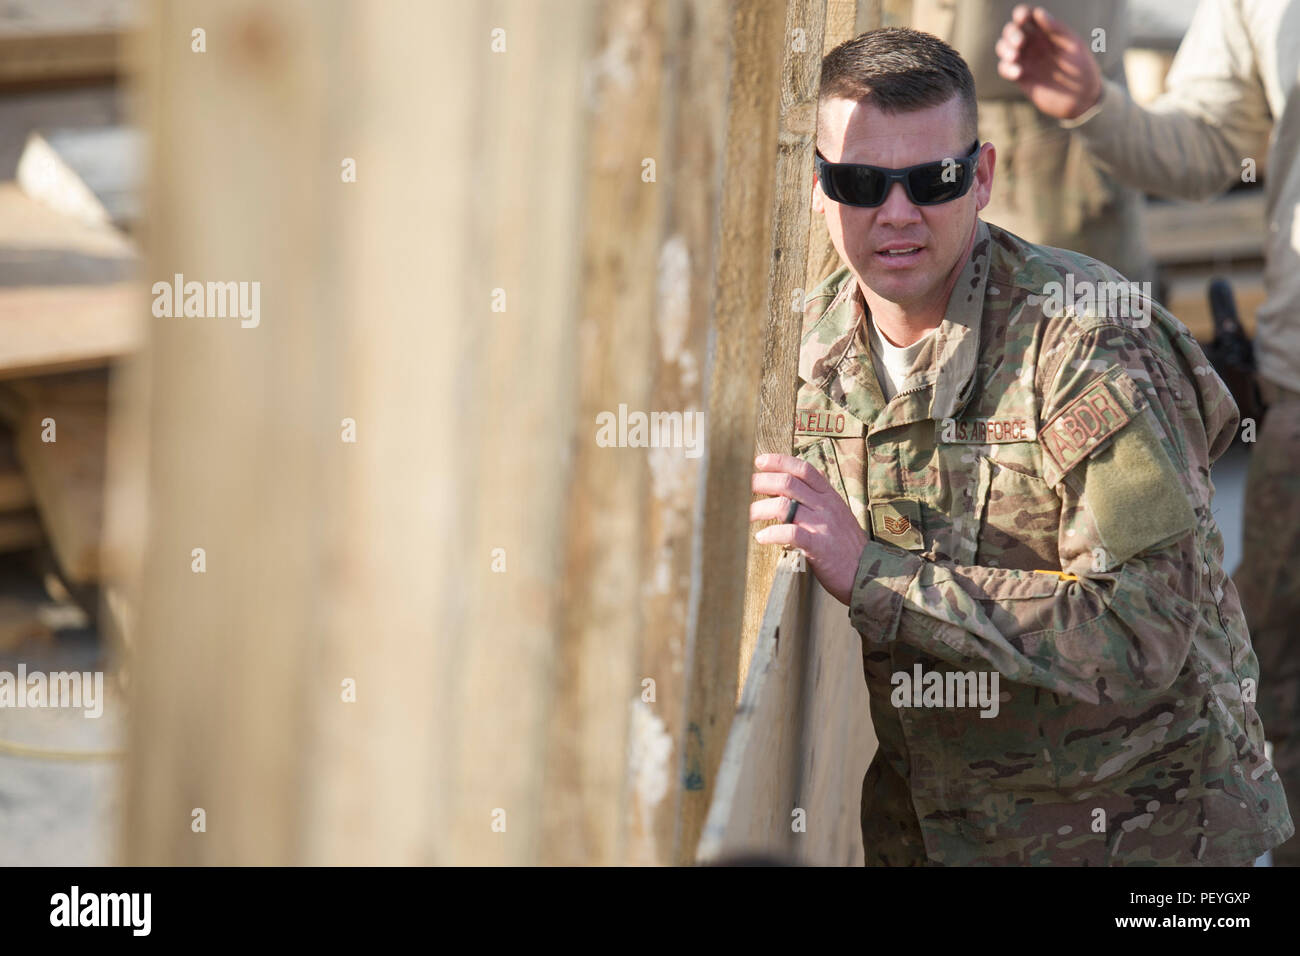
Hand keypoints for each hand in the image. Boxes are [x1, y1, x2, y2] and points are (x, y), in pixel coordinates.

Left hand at [750, 453, 867, 605]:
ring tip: (746, 515)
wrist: (870, 574)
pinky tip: (761, 538)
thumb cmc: (847, 546)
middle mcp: (826, 506)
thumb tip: (789, 489)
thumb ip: (817, 501)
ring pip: (785, 506)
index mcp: (830, 497)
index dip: (780, 461)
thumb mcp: (837, 515)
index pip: (804, 469)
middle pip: (789, 483)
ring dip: (760, 509)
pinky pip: (791, 534)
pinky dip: (772, 534)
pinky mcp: (819, 547)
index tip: (760, 461)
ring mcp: (823, 525)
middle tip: (744, 486)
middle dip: (762, 482)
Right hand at [996, 5, 1101, 119]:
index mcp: (1046, 32)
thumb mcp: (1072, 45)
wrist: (1081, 98)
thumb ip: (1056, 28)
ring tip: (1015, 56)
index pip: (1027, 16)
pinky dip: (1007, 68)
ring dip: (1004, 49)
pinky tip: (1019, 72)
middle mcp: (1033, 44)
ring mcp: (1026, 60)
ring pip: (1003, 48)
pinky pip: (1005, 68)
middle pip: (1011, 30)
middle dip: (1011, 33)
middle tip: (1020, 43)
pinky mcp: (1021, 77)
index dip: (1021, 14)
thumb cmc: (1082, 67)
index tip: (1022, 19)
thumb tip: (1038, 12)